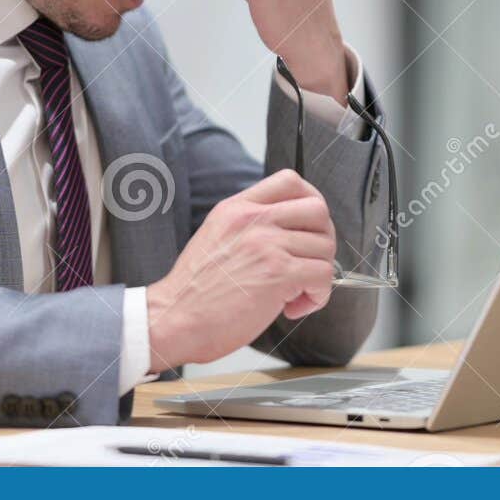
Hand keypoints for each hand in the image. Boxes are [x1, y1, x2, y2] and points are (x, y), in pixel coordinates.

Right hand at [145, 170, 335, 370]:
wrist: (174, 319)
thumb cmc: (194, 291)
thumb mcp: (216, 236)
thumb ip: (249, 227)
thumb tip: (289, 233)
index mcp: (237, 208)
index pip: (290, 181)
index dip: (312, 202)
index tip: (310, 227)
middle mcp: (253, 219)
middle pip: (318, 210)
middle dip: (323, 240)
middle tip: (308, 265)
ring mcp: (266, 244)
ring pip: (325, 247)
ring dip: (318, 275)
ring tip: (295, 294)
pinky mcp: (277, 273)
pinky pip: (323, 275)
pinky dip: (317, 296)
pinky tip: (292, 308)